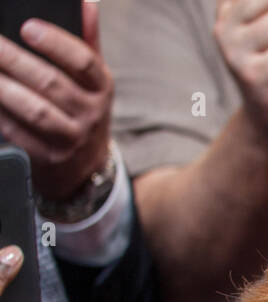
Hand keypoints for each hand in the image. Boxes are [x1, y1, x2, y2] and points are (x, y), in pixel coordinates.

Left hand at [0, 2, 112, 202]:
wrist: (85, 165)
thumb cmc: (81, 108)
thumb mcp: (92, 78)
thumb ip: (85, 40)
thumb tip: (85, 3)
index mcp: (102, 87)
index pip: (84, 61)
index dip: (55, 43)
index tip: (27, 27)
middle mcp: (91, 114)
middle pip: (51, 83)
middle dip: (14, 60)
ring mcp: (71, 138)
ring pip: (34, 109)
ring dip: (3, 87)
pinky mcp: (50, 157)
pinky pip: (18, 133)